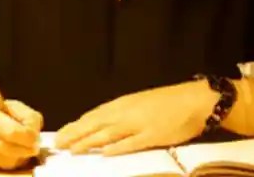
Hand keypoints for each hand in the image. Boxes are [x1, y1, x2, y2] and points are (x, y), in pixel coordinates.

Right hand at [0, 99, 43, 170]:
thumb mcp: (4, 105)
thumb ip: (24, 115)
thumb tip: (35, 133)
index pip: (13, 132)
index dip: (30, 137)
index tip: (36, 136)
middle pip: (11, 151)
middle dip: (27, 149)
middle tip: (34, 145)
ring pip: (7, 163)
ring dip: (20, 157)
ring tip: (21, 148)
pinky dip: (8, 161)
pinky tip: (7, 153)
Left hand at [54, 80, 214, 155]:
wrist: (195, 100)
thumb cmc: (168, 103)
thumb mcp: (140, 104)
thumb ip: (121, 114)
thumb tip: (101, 124)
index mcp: (123, 104)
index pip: (93, 116)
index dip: (75, 126)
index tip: (61, 134)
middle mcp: (127, 112)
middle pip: (95, 124)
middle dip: (75, 134)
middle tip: (58, 144)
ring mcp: (140, 124)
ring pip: (108, 133)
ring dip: (89, 142)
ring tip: (72, 150)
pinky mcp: (153, 135)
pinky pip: (132, 142)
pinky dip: (117, 147)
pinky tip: (104, 153)